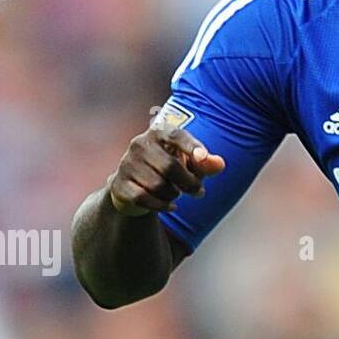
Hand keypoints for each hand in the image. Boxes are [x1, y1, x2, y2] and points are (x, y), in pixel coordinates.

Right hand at [107, 126, 225, 217]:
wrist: (135, 184)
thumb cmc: (170, 167)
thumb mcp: (190, 162)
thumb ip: (206, 163)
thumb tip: (219, 164)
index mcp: (159, 132)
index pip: (176, 135)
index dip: (191, 146)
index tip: (203, 158)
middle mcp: (140, 144)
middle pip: (170, 167)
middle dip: (189, 183)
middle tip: (199, 191)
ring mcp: (126, 163)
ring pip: (158, 185)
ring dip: (174, 194)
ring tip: (176, 193)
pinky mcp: (119, 183)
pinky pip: (143, 198)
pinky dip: (161, 205)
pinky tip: (171, 206)